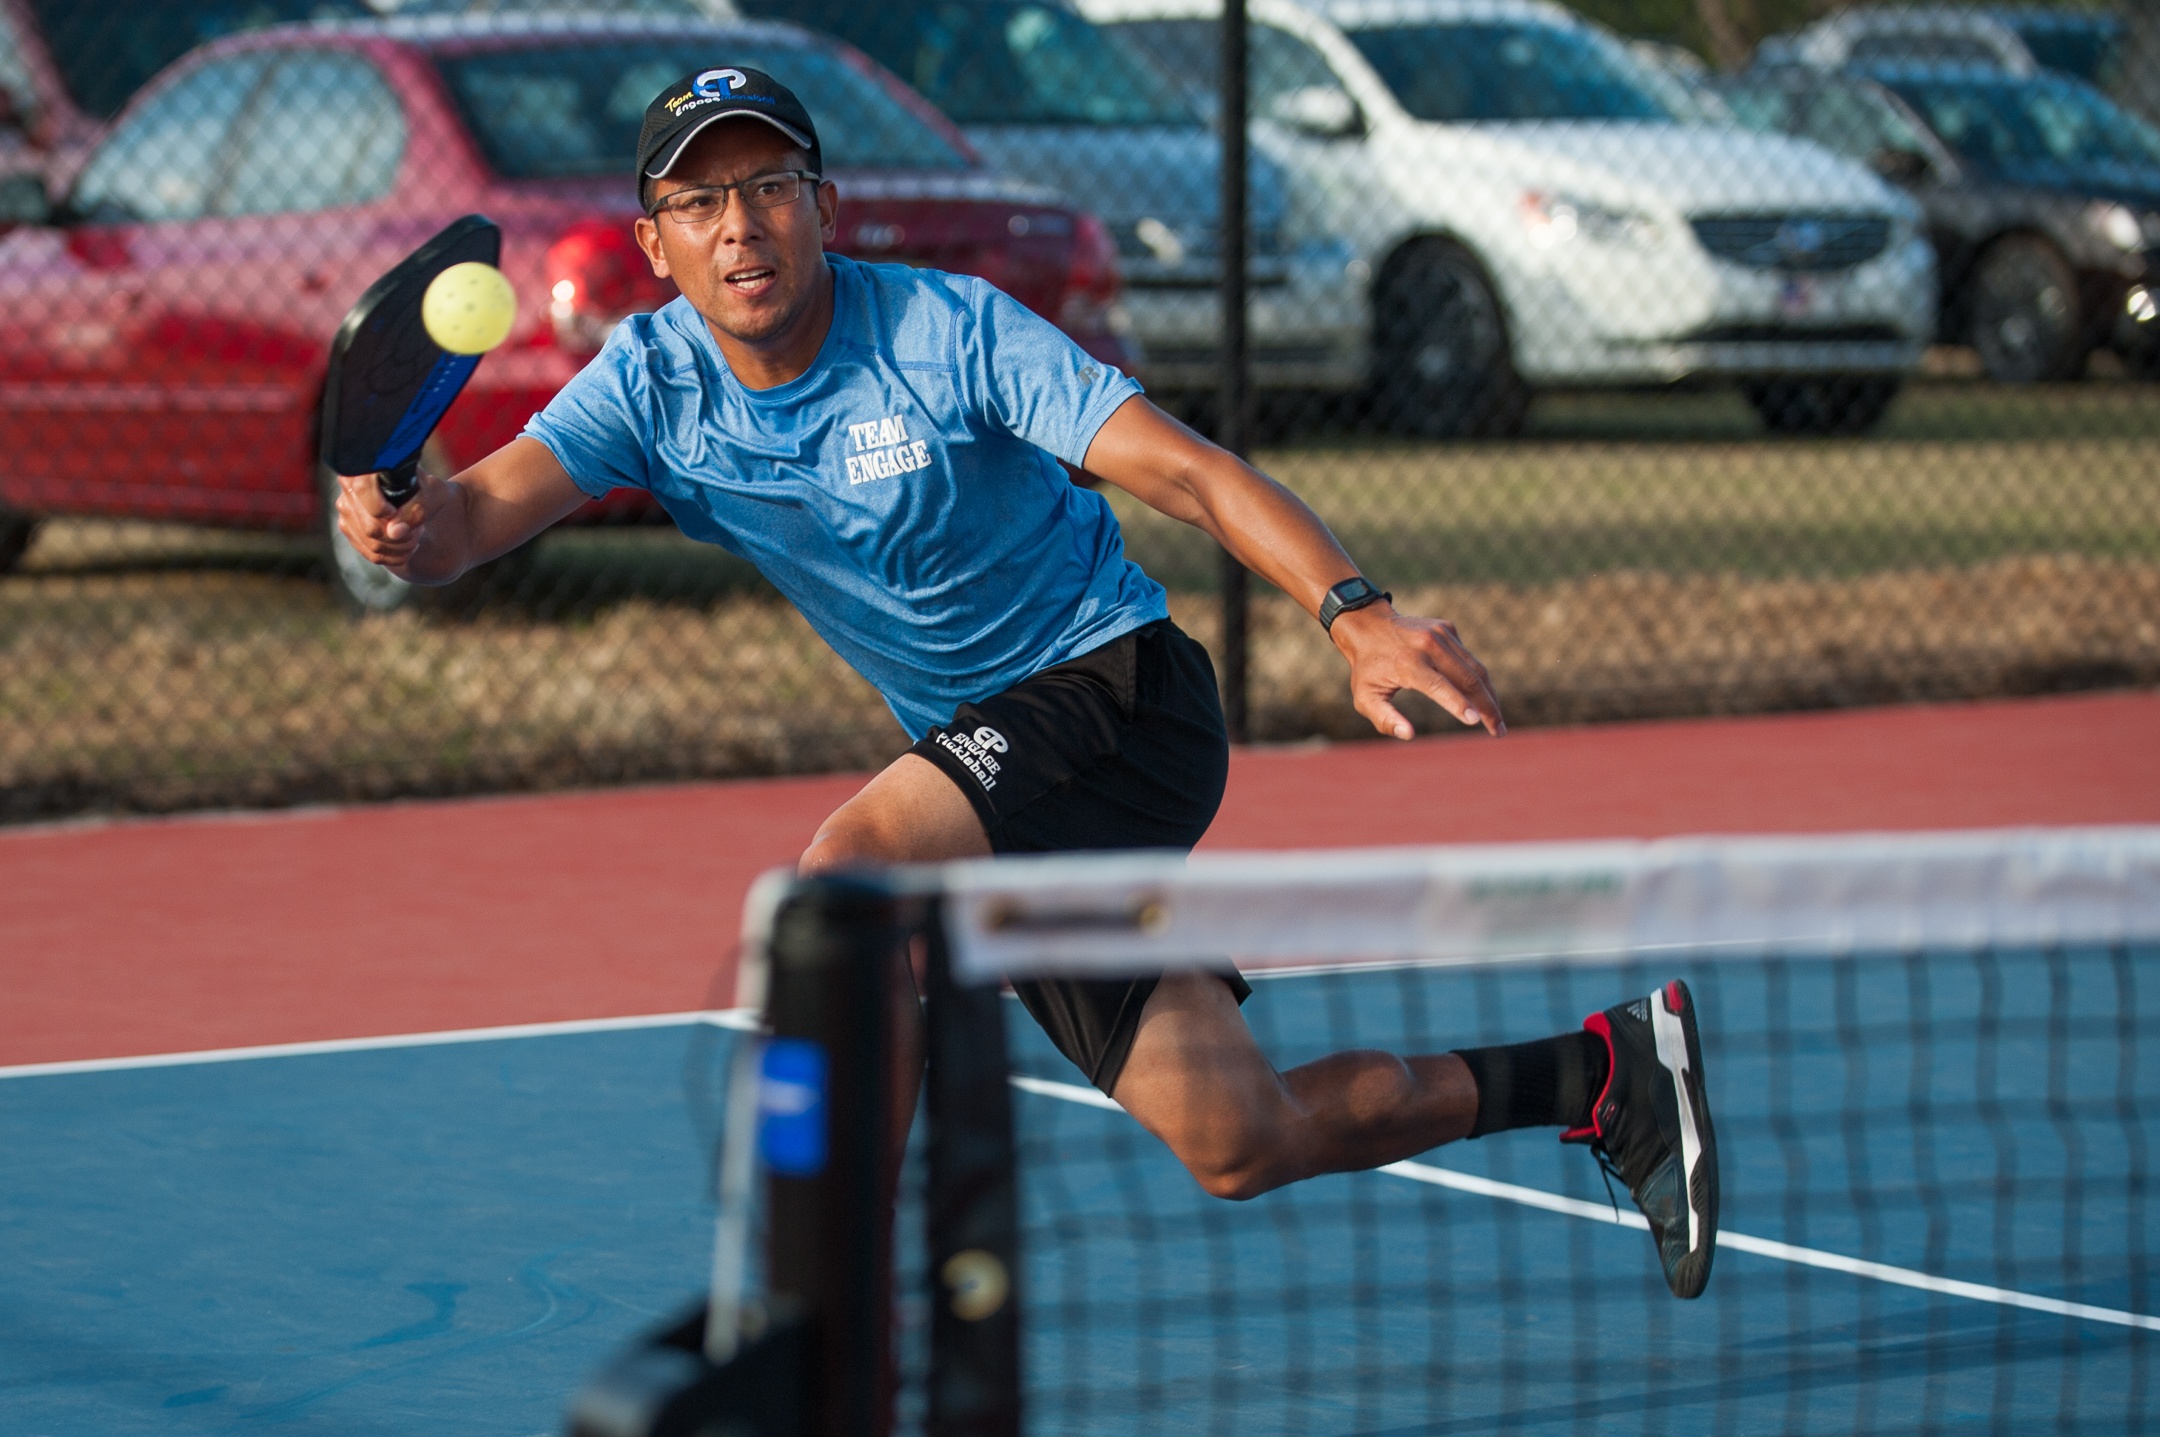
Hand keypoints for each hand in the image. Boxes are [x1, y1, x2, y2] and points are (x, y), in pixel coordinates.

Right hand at [334, 468, 445, 573]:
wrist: (420, 492)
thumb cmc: (427, 488)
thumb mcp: (432, 494)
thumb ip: (416, 510)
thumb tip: (393, 532)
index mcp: (366, 467)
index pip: (363, 491)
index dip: (385, 510)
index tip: (405, 514)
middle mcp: (348, 485)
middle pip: (370, 527)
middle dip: (401, 537)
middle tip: (419, 532)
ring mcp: (345, 508)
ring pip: (371, 543)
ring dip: (400, 548)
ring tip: (415, 537)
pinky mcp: (348, 526)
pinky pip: (370, 553)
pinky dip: (393, 556)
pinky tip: (407, 548)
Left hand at [1329, 602, 1505, 738]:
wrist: (1368, 625)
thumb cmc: (1367, 669)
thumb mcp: (1365, 697)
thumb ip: (1384, 719)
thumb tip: (1408, 735)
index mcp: (1408, 663)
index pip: (1440, 686)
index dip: (1459, 704)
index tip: (1476, 721)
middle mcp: (1428, 645)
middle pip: (1468, 679)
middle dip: (1487, 707)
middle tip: (1498, 731)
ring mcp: (1441, 634)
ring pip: (1475, 668)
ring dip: (1490, 695)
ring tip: (1496, 720)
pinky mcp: (1448, 629)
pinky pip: (1468, 658)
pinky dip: (1477, 679)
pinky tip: (1480, 697)